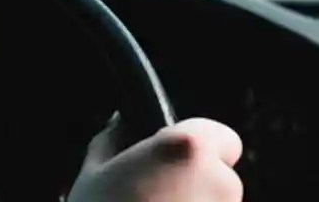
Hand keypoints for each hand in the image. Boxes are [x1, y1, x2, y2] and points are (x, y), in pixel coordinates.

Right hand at [67, 116, 243, 201]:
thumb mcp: (94, 171)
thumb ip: (114, 138)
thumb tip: (122, 123)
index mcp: (188, 148)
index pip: (225, 138)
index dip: (204, 148)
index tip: (180, 161)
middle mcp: (219, 182)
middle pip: (224, 177)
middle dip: (199, 185)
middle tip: (158, 198)